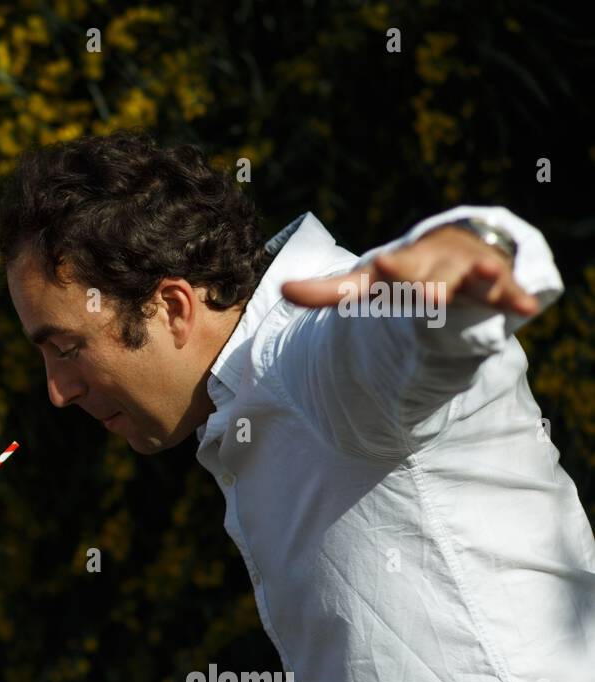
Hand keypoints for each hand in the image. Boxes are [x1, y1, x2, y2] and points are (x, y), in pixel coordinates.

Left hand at [281, 225, 539, 316]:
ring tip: (486, 275)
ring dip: (480, 278)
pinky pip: (508, 292)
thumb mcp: (369, 285)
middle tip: (434, 288)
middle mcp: (437, 266)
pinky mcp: (498, 286)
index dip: (391, 269)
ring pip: (474, 278)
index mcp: (404, 267)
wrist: (457, 249)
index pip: (394, 270)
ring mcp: (470, 273)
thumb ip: (328, 292)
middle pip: (435, 277)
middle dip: (434, 282)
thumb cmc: (406, 272)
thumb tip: (280, 291)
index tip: (385, 265)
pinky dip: (515, 298)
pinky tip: (526, 307)